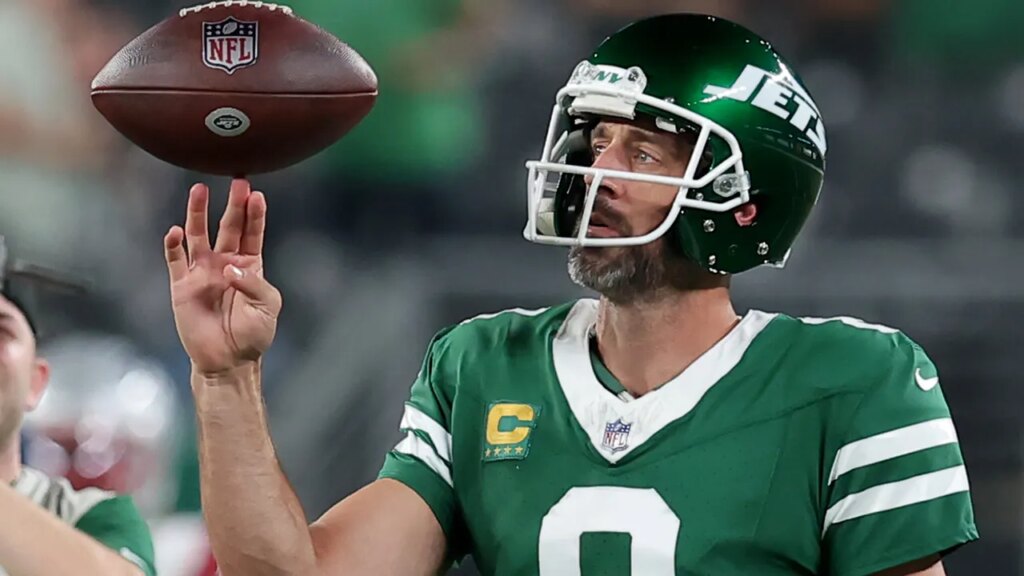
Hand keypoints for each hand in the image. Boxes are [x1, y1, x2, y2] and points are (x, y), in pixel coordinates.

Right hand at [163, 179, 281, 375]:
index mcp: (250, 266)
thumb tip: (230, 268)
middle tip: (237, 181)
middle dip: (232, 204)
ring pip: (198, 235)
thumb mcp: (267, 307)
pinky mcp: (182, 286)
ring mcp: (202, 272)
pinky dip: (173, 245)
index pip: (252, 233)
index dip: (254, 214)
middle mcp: (225, 263)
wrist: (227, 360)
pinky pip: (175, 260)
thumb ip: (254, 284)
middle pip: (228, 226)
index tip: (257, 194)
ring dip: (198, 213)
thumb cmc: (252, 334)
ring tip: (199, 190)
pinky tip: (175, 231)